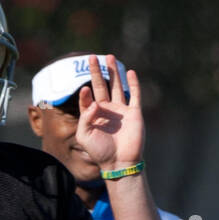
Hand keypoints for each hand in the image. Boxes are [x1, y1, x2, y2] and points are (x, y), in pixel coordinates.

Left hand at [74, 55, 144, 171]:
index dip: (85, 93)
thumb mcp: (84, 136)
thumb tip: (93, 101)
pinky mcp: (134, 113)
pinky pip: (134, 95)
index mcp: (94, 116)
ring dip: (113, 72)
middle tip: (91, 57)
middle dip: (96, 72)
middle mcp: (107, 110)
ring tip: (109, 57)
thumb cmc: (100, 152)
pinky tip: (129, 72)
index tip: (85, 90)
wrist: (120, 162)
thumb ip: (84, 117)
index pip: (88, 98)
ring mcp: (121, 110)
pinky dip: (132, 84)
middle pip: (101, 86)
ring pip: (116, 86)